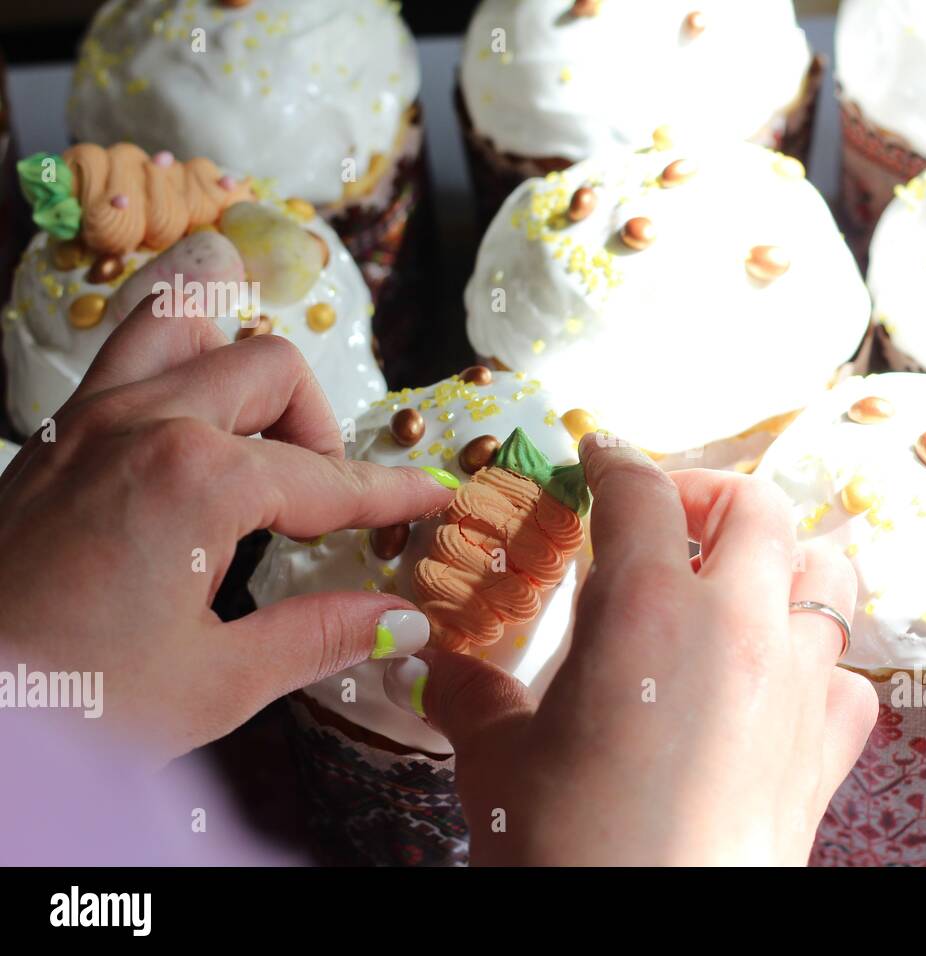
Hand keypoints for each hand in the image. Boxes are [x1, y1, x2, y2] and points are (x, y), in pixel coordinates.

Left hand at [0, 233, 452, 761]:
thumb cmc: (69, 703)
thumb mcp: (215, 683)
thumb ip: (321, 636)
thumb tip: (402, 621)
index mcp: (198, 481)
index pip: (329, 479)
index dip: (393, 494)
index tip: (432, 496)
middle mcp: (145, 424)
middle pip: (272, 371)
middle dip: (319, 430)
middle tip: (325, 506)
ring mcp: (87, 419)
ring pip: (189, 324)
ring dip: (240, 366)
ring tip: (258, 433)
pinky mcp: (50, 436)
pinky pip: (125, 352)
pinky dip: (175, 359)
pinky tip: (189, 425)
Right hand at [385, 434, 876, 864]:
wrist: (653, 940)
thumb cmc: (568, 851)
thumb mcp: (498, 764)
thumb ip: (471, 694)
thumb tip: (439, 664)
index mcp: (650, 610)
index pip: (640, 491)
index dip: (614, 458)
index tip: (598, 455)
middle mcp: (740, 630)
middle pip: (757, 507)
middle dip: (709, 495)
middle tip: (665, 522)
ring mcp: (799, 687)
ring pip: (827, 577)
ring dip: (783, 563)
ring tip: (734, 586)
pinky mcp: (829, 751)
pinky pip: (849, 675)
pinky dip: (819, 662)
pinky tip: (777, 687)